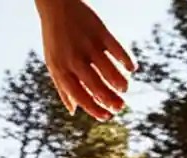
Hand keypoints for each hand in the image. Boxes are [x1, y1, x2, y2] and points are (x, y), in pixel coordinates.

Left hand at [36, 0, 136, 120]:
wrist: (57, 6)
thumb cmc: (55, 40)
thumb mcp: (53, 63)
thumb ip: (62, 87)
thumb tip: (73, 111)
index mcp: (61, 69)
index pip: (79, 95)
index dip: (94, 108)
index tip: (106, 117)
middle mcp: (75, 59)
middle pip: (95, 85)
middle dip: (110, 99)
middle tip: (121, 107)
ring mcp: (88, 45)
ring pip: (108, 68)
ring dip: (119, 82)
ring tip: (125, 90)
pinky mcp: (100, 31)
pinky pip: (116, 48)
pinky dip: (126, 59)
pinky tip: (132, 69)